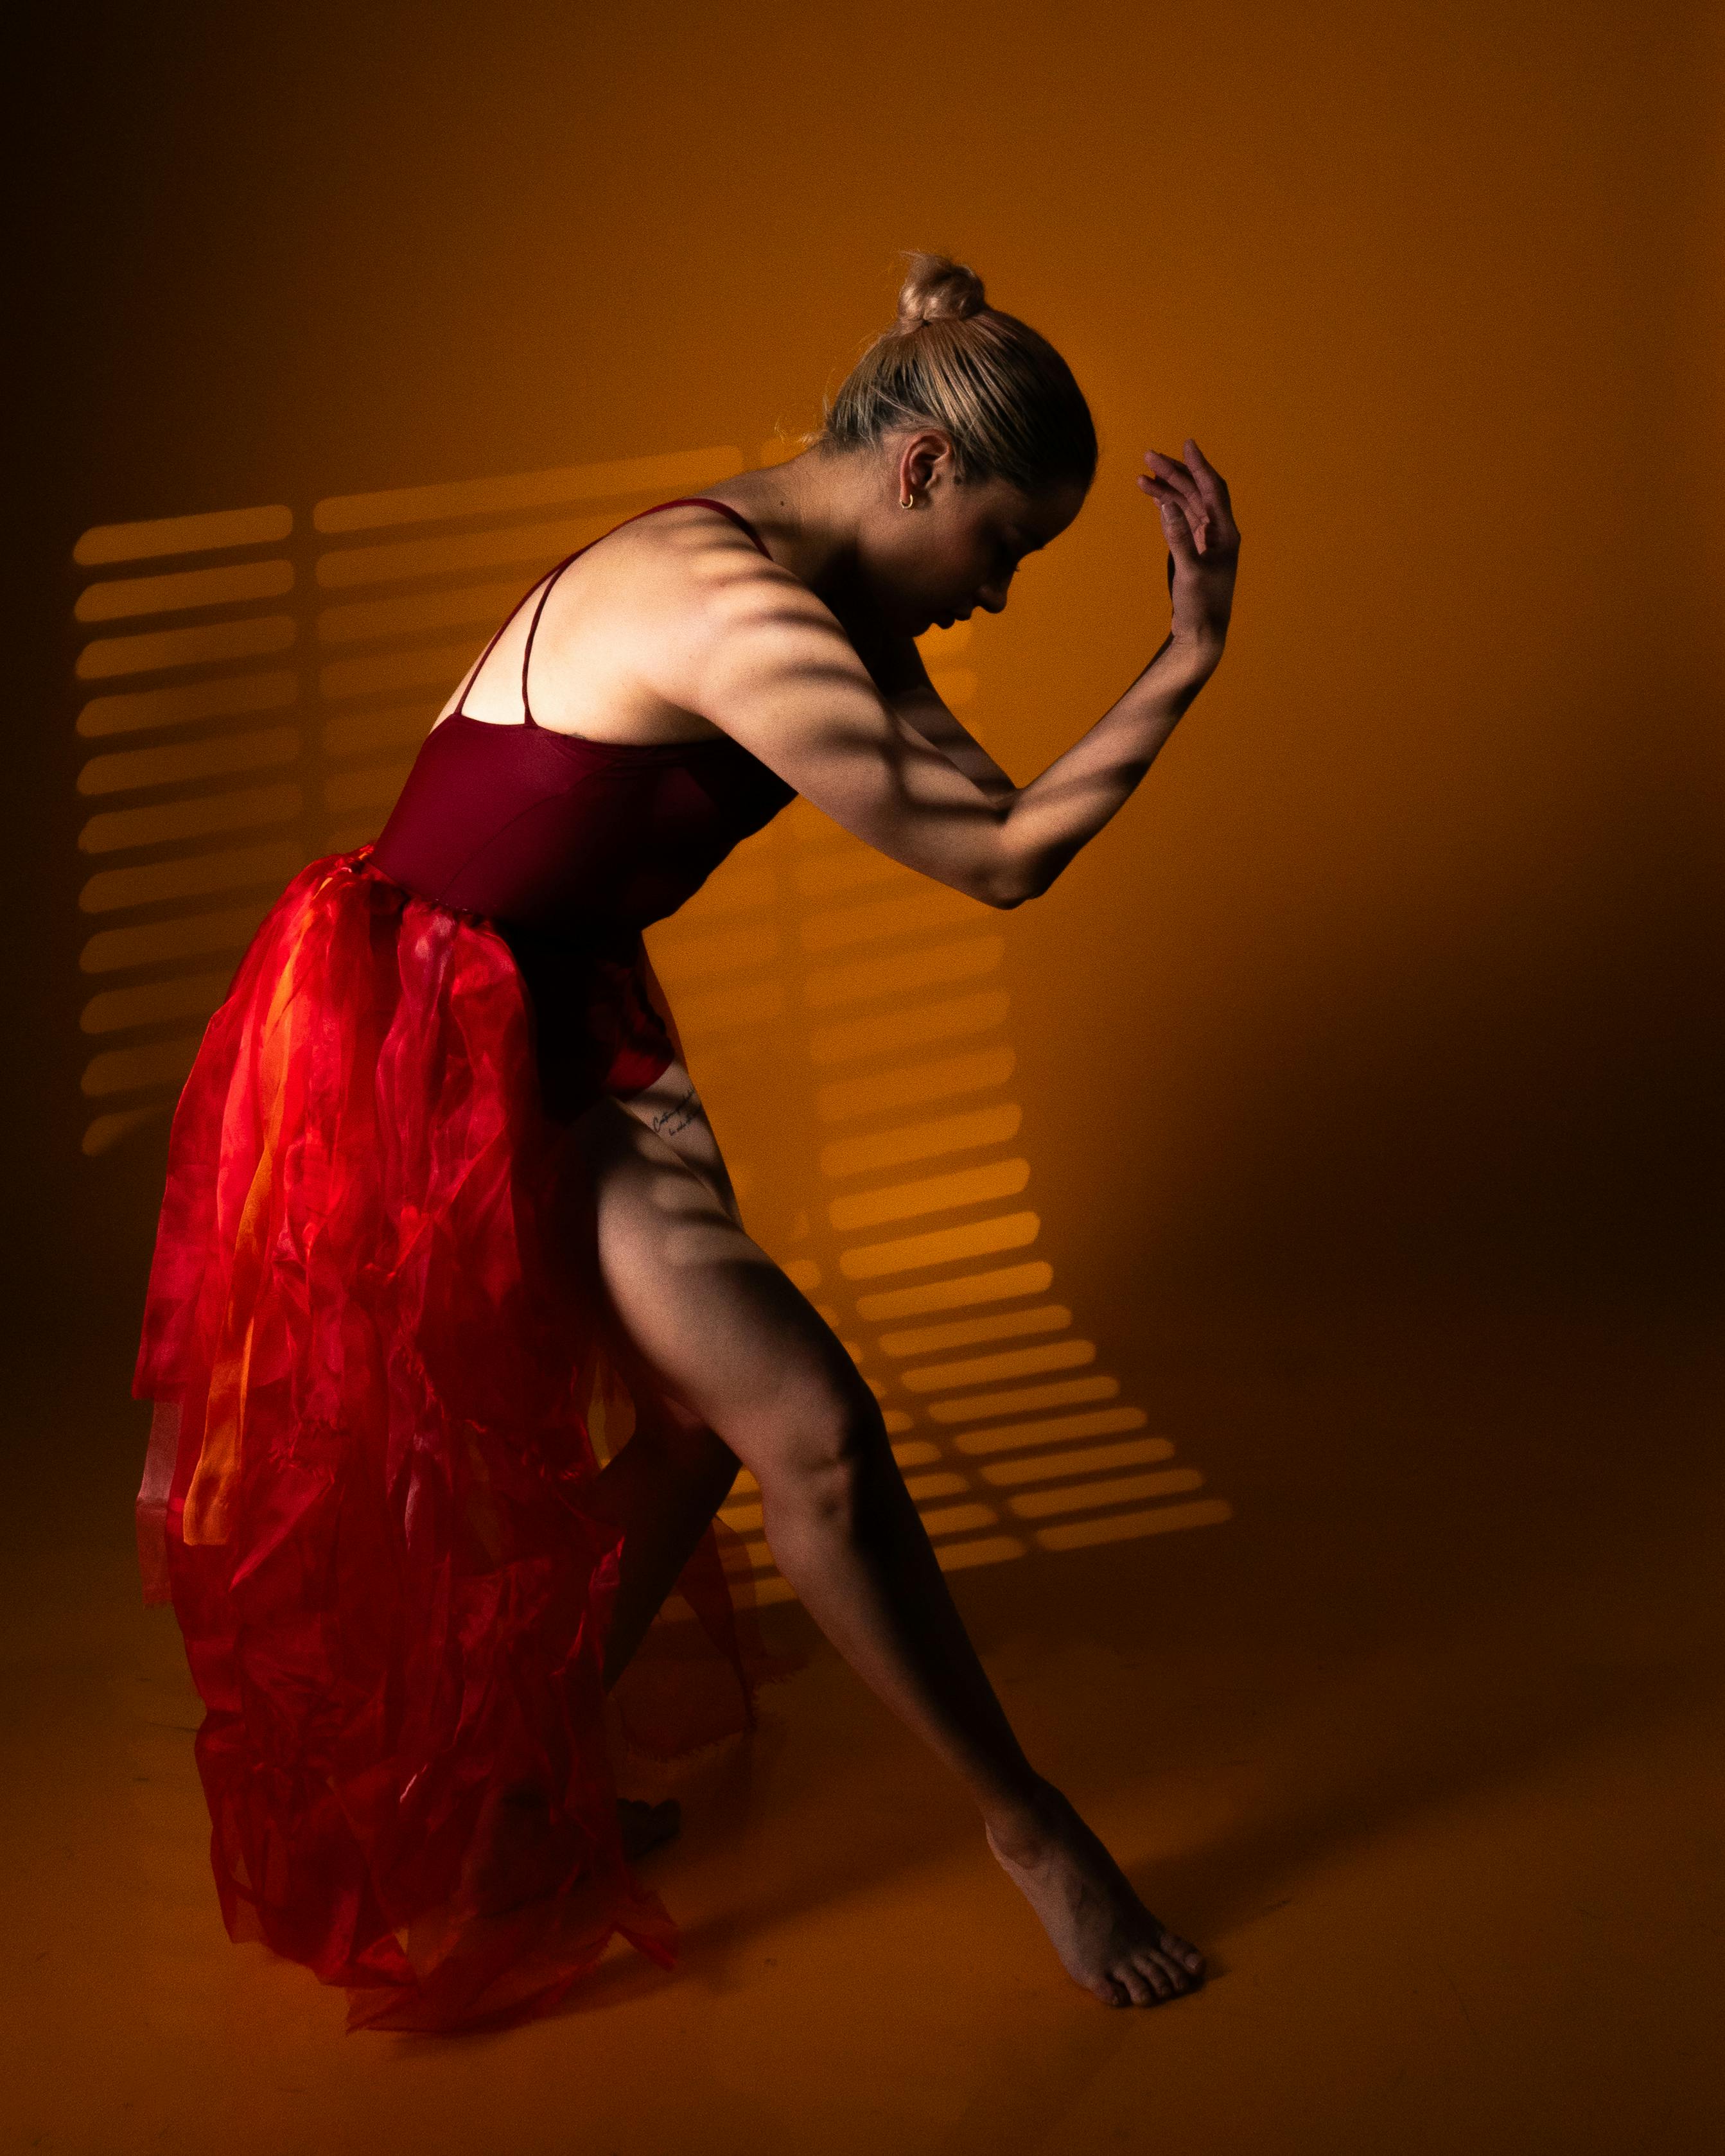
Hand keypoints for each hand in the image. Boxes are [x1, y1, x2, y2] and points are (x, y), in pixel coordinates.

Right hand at [1138, 440, 1238, 654]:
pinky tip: (1153, 496)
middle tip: (1149, 456)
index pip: (1212, 489)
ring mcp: (1206, 541)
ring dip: (1167, 489)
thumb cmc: (1200, 606)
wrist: (1201, 633)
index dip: (1199, 466)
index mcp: (1225, 533)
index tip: (1186, 444)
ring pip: (1186, 504)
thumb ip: (1178, 537)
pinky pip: (1180, 519)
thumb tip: (1166, 505)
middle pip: (1196, 491)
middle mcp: (1218, 532)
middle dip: (1174, 473)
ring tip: (1143, 476)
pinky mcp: (1193, 550)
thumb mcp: (1189, 571)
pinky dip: (1167, 506)